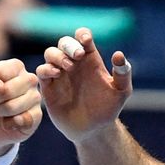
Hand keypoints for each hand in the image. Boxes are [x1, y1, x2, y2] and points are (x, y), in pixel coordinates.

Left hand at [0, 58, 41, 152]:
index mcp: (15, 66)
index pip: (0, 72)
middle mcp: (30, 78)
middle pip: (8, 90)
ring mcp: (36, 97)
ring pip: (13, 107)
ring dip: (2, 112)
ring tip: (3, 110)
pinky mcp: (37, 115)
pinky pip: (22, 121)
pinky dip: (9, 124)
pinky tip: (9, 121)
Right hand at [36, 28, 131, 143]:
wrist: (93, 129)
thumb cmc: (108, 109)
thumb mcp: (121, 91)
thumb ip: (122, 73)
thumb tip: (118, 54)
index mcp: (90, 60)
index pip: (82, 38)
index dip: (82, 35)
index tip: (86, 41)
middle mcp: (73, 64)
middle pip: (64, 42)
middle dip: (69, 45)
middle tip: (78, 55)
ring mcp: (59, 74)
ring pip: (50, 53)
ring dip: (57, 55)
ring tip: (68, 67)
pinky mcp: (48, 87)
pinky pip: (41, 71)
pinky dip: (46, 69)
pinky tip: (56, 75)